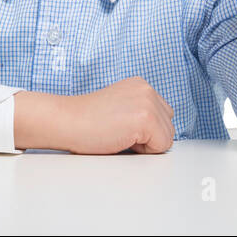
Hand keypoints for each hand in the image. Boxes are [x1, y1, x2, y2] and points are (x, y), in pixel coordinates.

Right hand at [58, 77, 174, 154]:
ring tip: (121, 135)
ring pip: (167, 138)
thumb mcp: (121, 107)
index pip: (163, 116)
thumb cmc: (87, 121)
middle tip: (120, 132)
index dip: (145, 130)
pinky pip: (162, 146)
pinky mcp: (146, 118)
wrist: (67, 121)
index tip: (121, 126)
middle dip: (149, 137)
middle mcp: (147, 89)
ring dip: (147, 145)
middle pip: (169, 127)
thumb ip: (140, 111)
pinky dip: (145, 151)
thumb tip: (158, 134)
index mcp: (141, 85)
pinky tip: (122, 138)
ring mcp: (148, 103)